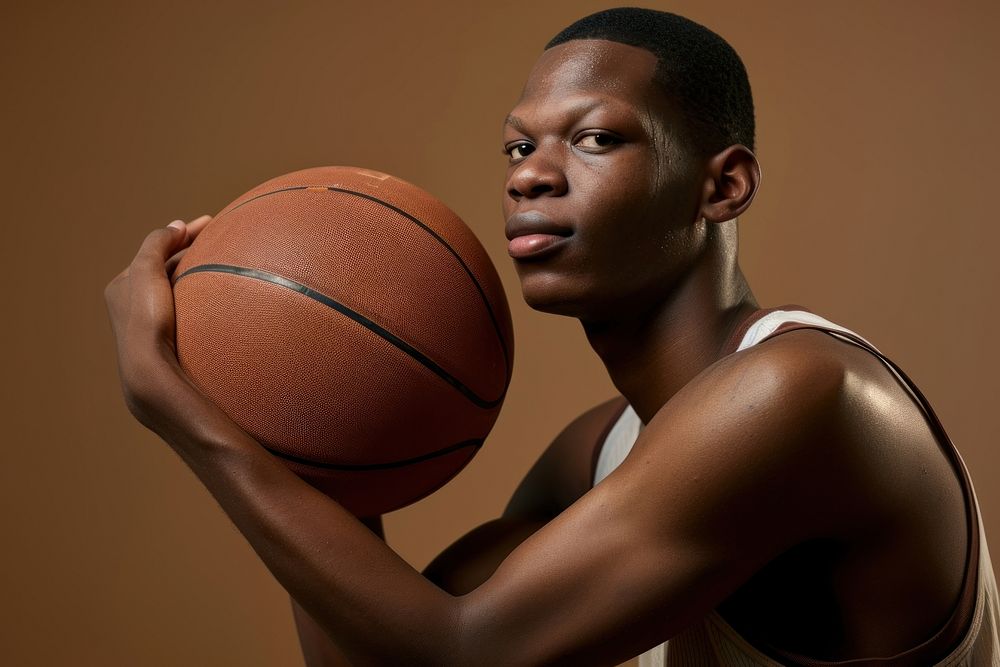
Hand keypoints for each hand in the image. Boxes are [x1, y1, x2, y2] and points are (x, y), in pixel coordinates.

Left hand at [105, 215, 211, 427]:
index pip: (155, 251)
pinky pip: (189, 309)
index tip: (210, 222)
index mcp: (121, 286)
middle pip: (166, 269)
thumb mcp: (145, 270)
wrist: (151, 370)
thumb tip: (176, 225)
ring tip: (224, 262)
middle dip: (191, 252)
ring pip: (178, 289)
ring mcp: (153, 323)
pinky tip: (221, 297)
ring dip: (198, 274)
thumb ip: (157, 242)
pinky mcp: (171, 339)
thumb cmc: (145, 319)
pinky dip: (203, 295)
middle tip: (220, 238)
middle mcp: (134, 304)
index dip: (182, 234)